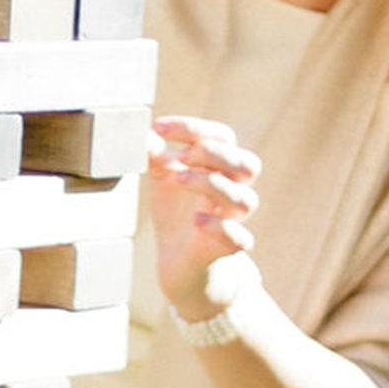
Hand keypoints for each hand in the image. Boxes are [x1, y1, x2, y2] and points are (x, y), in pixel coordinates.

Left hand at [146, 115, 260, 319]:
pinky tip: (195, 221)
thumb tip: (140, 132)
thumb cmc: (175, 211)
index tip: (158, 128)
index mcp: (220, 168)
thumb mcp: (161, 176)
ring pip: (245, 200)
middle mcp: (233, 191)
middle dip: (216, 154)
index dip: (194, 128)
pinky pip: (241, 239)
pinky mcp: (227, 248)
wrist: (176, 259)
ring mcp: (233, 220)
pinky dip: (220, 227)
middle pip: (248, 165)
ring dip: (212, 184)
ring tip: (178, 180)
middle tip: (183, 155)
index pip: (223, 138)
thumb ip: (154, 153)